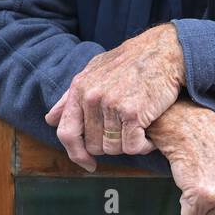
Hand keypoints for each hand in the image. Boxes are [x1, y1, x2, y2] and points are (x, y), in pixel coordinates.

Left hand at [44, 24, 184, 170]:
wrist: (164, 51)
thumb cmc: (131, 62)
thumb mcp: (95, 70)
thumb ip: (71, 96)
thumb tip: (51, 119)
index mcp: (79, 88)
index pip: (66, 132)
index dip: (75, 153)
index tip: (88, 164)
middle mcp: (91, 97)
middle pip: (93, 145)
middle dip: (111, 145)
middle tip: (126, 134)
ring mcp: (111, 105)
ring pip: (114, 148)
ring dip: (129, 145)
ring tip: (140, 131)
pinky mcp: (133, 112)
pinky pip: (133, 146)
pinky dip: (144, 146)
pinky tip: (150, 137)